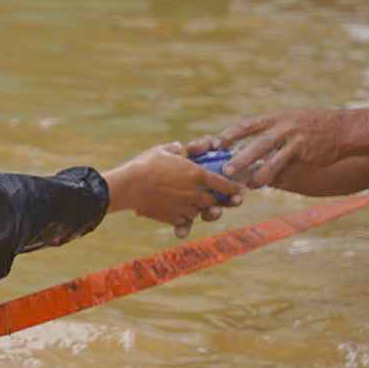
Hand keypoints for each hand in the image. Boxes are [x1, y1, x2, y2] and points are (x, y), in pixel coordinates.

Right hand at [102, 142, 243, 238]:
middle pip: (214, 201)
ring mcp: (185, 207)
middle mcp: (195, 193)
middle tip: (216, 199)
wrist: (128, 186)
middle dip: (217, 201)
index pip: (223, 183)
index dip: (233, 187)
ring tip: (192, 206)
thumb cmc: (145, 165)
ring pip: (199, 212)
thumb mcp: (161, 150)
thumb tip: (179, 146)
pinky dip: (183, 218)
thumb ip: (174, 148)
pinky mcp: (172, 218)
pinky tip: (177, 212)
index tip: (240, 190)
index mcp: (197, 174)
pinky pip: (184, 220)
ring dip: (198, 209)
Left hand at [190, 109, 359, 190]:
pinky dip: (273, 176)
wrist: (343, 130)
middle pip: (257, 141)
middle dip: (240, 156)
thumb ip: (266, 134)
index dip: (228, 135)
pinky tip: (262, 185)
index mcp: (274, 118)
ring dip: (257, 172)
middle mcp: (283, 126)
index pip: (246, 125)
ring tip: (244, 184)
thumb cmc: (309, 129)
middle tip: (224, 170)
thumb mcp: (287, 122)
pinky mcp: (306, 152)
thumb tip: (240, 152)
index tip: (212, 144)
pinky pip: (286, 166)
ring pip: (272, 157)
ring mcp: (295, 139)